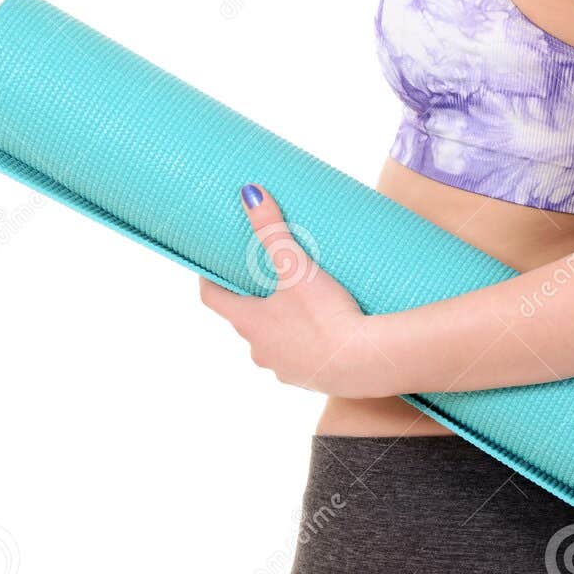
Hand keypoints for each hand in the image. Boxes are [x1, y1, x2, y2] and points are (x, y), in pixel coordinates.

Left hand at [198, 184, 385, 397]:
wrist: (365, 361)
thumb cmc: (325, 315)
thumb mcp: (297, 268)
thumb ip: (272, 231)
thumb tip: (249, 193)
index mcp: (249, 323)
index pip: (213, 299)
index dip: (209, 280)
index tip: (210, 266)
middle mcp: (259, 350)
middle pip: (246, 321)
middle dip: (253, 301)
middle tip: (264, 278)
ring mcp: (285, 369)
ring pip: (274, 342)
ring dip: (281, 325)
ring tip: (299, 303)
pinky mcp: (313, 381)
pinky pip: (301, 358)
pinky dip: (307, 344)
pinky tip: (326, 331)